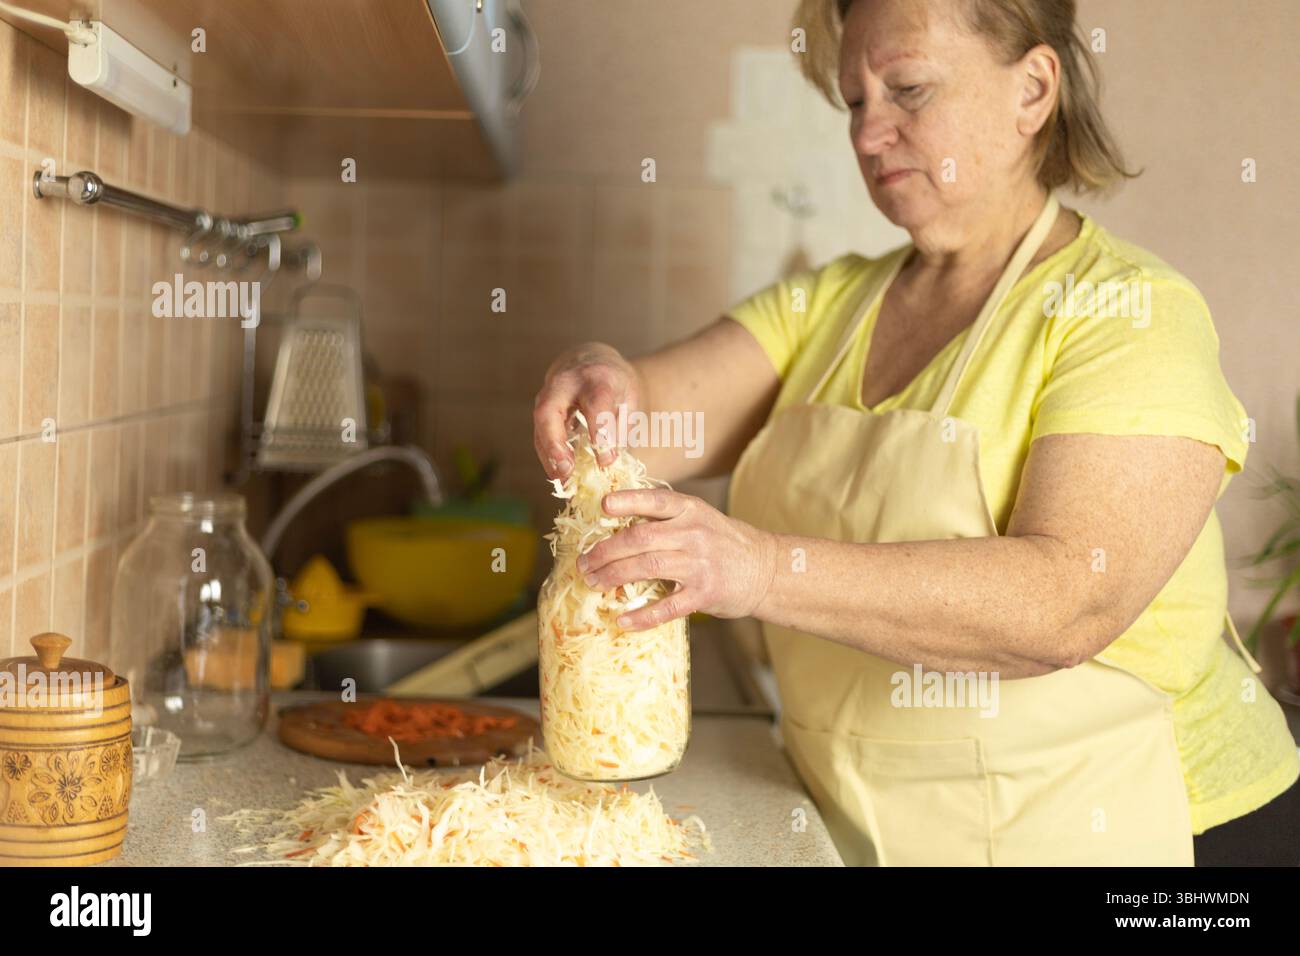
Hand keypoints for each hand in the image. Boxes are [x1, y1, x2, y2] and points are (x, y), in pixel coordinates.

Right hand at [533, 342, 640, 479]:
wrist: (592, 362)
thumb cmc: (615, 385)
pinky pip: (540, 433)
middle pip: (550, 410)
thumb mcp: (629, 400)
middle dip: (555, 442)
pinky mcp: (541, 409)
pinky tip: (558, 473)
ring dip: (548, 455)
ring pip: (540, 426)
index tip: (606, 460)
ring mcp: (548, 394)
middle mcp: (566, 383)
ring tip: (562, 479)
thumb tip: (608, 460)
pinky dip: (548, 455)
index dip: (600, 433)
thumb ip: (620, 428)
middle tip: (566, 470)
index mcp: (598, 377)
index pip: (596, 404)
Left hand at [577, 488, 777, 630]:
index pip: (656, 500)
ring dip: (614, 575)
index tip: (602, 507)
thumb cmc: (725, 543)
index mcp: (691, 510)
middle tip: (584, 563)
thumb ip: (666, 520)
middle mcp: (694, 533)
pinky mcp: (705, 593)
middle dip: (605, 550)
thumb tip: (617, 527)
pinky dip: (641, 615)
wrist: (766, 570)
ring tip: (593, 582)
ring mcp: (700, 564)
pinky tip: (621, 619)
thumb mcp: (701, 519)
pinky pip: (667, 606)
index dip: (627, 501)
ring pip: (647, 567)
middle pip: (640, 538)